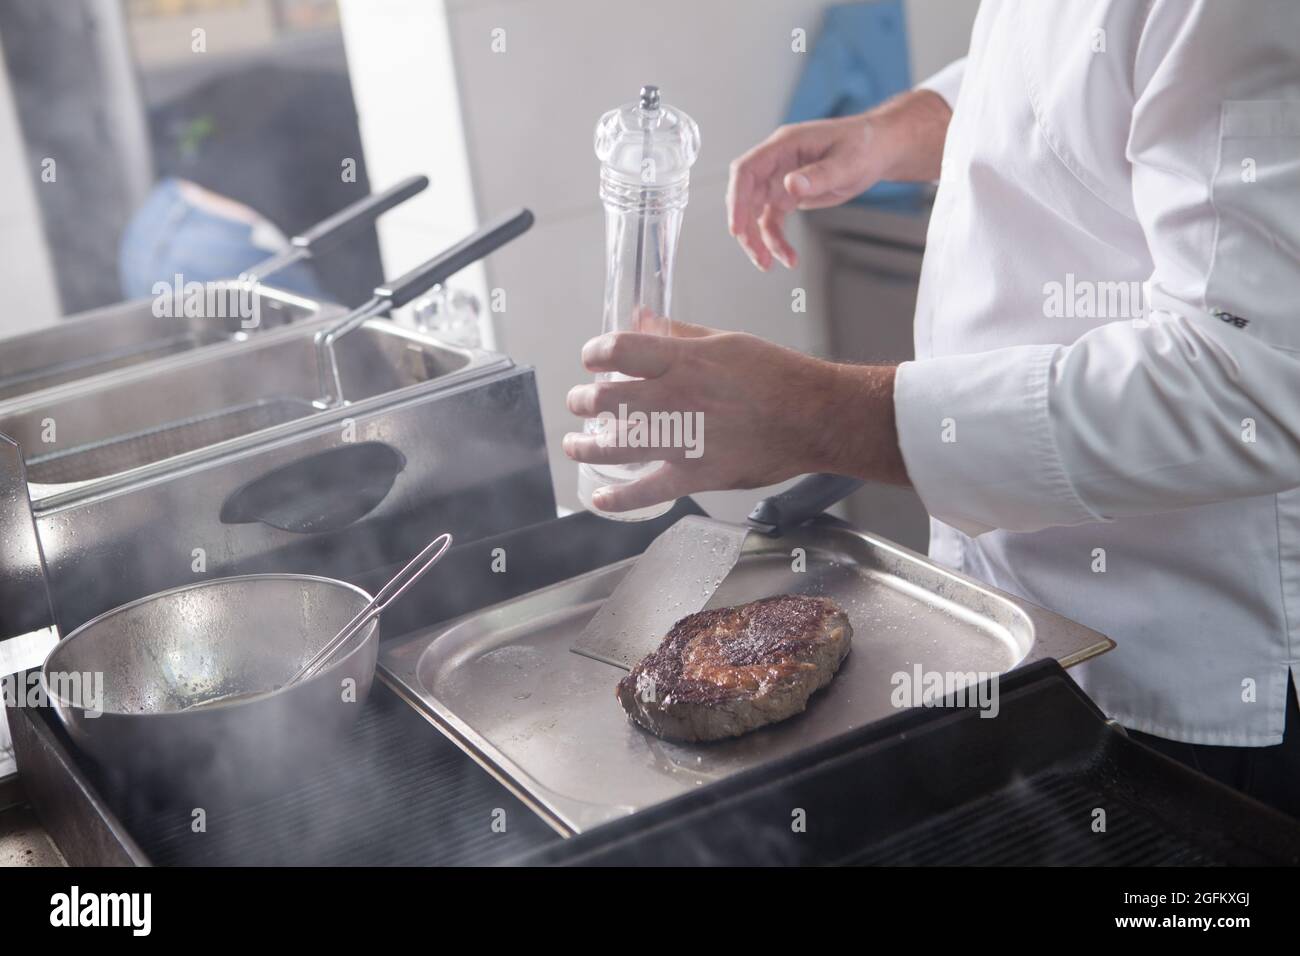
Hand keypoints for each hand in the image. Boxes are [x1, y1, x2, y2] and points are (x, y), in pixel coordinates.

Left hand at [564, 319, 907, 514]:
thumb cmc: (777, 375)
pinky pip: (645, 490)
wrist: (814, 416)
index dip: (594, 354)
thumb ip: (677, 332)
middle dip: (583, 400)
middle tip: (580, 402)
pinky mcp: (695, 474)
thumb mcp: (725, 340)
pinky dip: (617, 497)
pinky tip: (600, 496)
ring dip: (585, 444)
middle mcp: (675, 397)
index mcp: (682, 359)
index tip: (591, 360)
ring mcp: (682, 438)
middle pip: (606, 398)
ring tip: (575, 443)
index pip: (617, 350)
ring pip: (614, 443)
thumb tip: (640, 317)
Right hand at [726, 90, 951, 270]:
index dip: (736, 198)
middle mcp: (776, 162)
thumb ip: (819, 174)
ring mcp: (780, 180)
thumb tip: (790, 185)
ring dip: (758, 240)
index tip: (736, 227)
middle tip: (756, 254)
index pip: (746, 171)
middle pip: (745, 195)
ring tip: (767, 264)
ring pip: (756, 213)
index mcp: (784, 145)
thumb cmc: (865, 146)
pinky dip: (776, 241)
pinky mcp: (789, 196)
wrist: (878, 150)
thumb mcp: (847, 161)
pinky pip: (773, 221)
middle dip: (745, 227)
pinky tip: (788, 258)